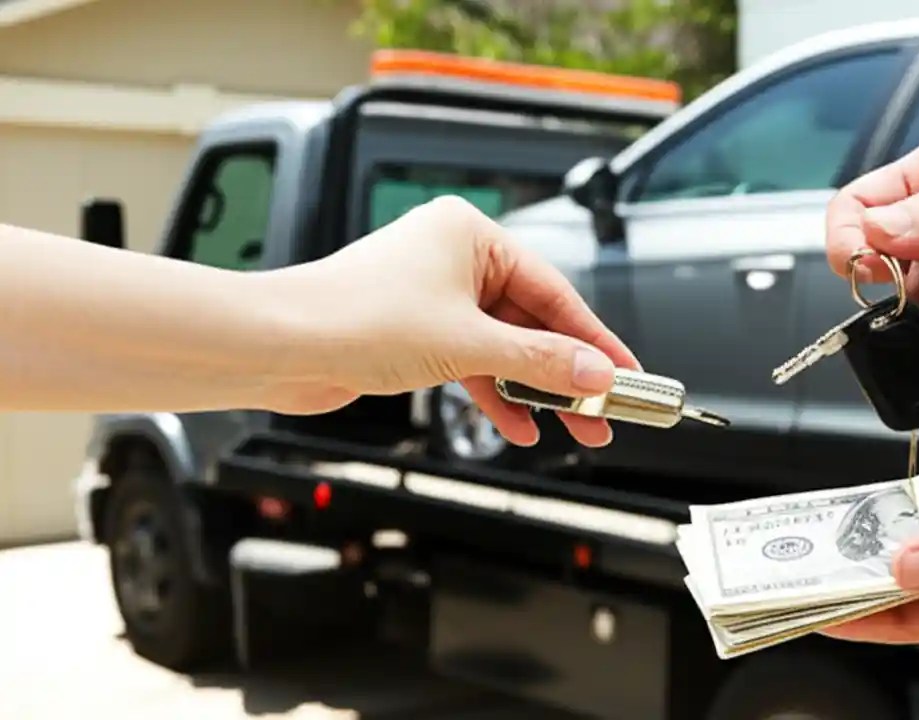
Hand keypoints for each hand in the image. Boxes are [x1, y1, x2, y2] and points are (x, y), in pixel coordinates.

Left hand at [276, 195, 638, 447]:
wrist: (277, 346)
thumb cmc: (352, 317)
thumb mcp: (466, 344)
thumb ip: (538, 361)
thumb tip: (595, 374)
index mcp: (470, 235)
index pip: (553, 291)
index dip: (594, 339)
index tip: (626, 372)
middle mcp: (454, 260)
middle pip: (532, 321)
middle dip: (567, 372)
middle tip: (604, 410)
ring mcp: (434, 298)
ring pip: (504, 346)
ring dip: (535, 388)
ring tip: (571, 426)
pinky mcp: (416, 334)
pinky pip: (472, 362)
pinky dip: (495, 392)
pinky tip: (518, 423)